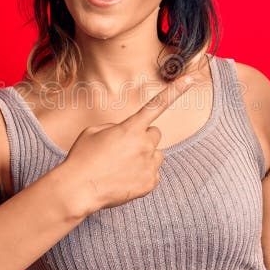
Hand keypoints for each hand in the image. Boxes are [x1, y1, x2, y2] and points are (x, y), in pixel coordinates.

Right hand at [61, 74, 195, 213]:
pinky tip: (124, 179)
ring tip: (122, 166)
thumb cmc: (82, 158)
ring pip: (156, 155)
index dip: (175, 91)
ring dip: (144, 157)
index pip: (157, 105)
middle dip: (142, 138)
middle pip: (155, 134)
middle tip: (123, 149)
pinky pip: (153, 174)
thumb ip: (116, 128)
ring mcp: (149, 166)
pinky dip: (142, 175)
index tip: (190, 80)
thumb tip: (127, 134)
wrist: (78, 189)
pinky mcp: (149, 184)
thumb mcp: (93, 131)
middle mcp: (144, 145)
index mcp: (130, 128)